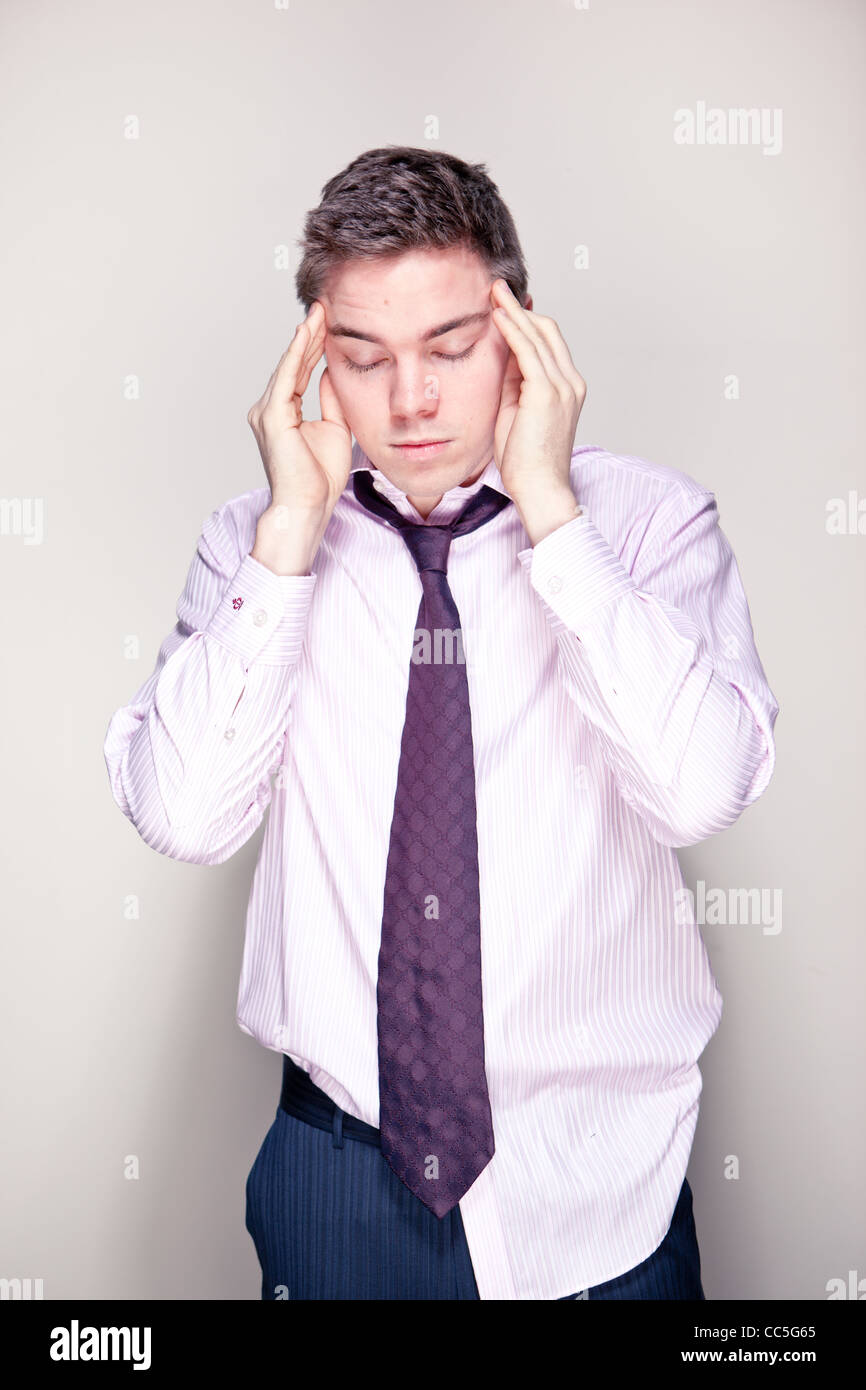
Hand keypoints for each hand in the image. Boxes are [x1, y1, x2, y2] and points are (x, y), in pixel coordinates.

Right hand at [246, 301, 351, 519]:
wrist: (308, 506)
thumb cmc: (319, 478)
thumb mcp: (336, 429)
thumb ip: (332, 400)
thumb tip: (332, 372)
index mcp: (283, 412)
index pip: (300, 372)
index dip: (313, 347)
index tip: (327, 323)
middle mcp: (270, 409)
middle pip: (293, 365)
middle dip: (310, 335)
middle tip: (324, 306)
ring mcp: (268, 412)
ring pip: (289, 367)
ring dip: (305, 338)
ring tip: (320, 312)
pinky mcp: (272, 417)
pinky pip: (286, 378)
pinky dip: (297, 354)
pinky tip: (306, 332)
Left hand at [490, 280, 585, 535]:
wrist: (541, 488)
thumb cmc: (527, 461)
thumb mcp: (516, 414)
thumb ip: (513, 385)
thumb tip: (502, 358)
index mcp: (567, 388)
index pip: (549, 343)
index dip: (526, 321)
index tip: (504, 305)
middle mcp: (570, 382)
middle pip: (547, 331)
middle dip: (520, 308)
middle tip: (496, 289)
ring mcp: (562, 386)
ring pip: (538, 335)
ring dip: (513, 311)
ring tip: (493, 293)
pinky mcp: (546, 392)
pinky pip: (528, 351)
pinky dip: (512, 329)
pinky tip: (497, 315)